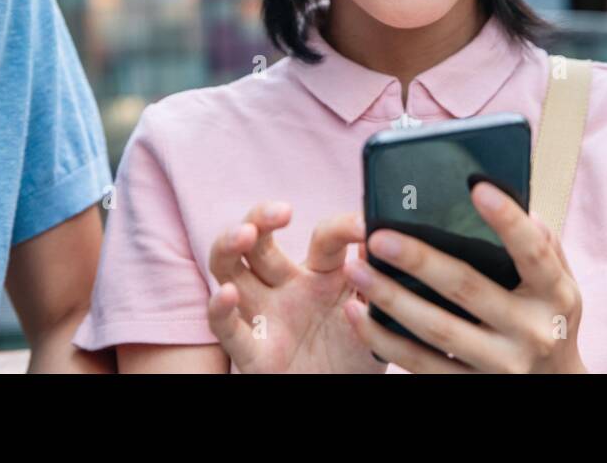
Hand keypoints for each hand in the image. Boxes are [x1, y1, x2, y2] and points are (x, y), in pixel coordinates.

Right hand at [207, 203, 384, 372]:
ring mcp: (265, 315)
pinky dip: (220, 310)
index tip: (366, 227)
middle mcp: (286, 287)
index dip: (343, 226)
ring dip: (229, 245)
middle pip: (260, 242)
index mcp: (322, 272)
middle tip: (282, 211)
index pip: (325, 237)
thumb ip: (378, 274)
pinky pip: (227, 328)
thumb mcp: (377, 311)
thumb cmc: (358, 351)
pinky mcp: (252, 351)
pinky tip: (227, 295)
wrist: (347, 396)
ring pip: (230, 270)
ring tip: (245, 233)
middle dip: (262, 217)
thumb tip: (386, 228)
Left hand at [341, 181, 586, 372]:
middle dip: (420, 260)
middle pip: (468, 288)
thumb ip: (543, 244)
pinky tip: (357, 312)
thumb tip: (509, 198)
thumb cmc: (551, 319)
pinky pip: (421, 364)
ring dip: (390, 298)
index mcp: (555, 294)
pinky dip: (384, 338)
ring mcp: (501, 364)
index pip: (533, 251)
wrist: (556, 387)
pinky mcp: (473, 386)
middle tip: (379, 236)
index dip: (507, 220)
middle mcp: (532, 331)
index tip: (478, 187)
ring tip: (357, 269)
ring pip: (437, 329)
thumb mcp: (562, 284)